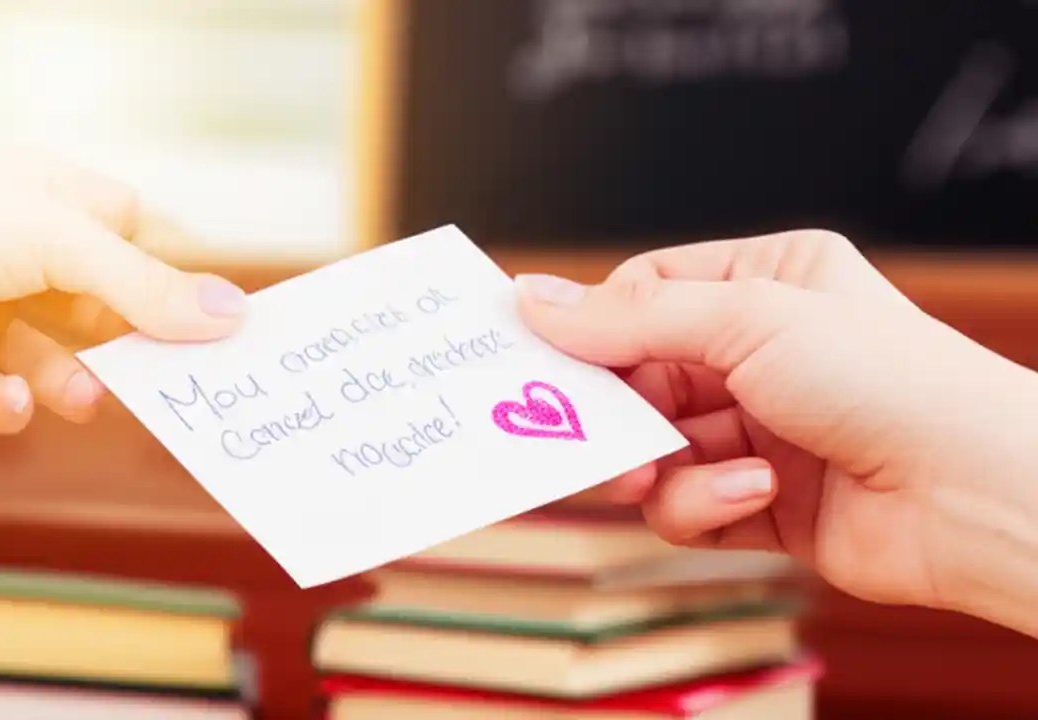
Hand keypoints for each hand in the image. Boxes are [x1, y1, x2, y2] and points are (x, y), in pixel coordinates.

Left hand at [0, 152, 246, 433]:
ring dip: (84, 385)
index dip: (182, 271)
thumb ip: (147, 286)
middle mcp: (24, 259)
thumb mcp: (62, 241)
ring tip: (92, 397)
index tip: (228, 313)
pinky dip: (12, 404)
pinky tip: (3, 393)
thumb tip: (230, 314)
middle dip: (146, 341)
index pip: (140, 235)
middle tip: (188, 375)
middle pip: (112, 307)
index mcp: (53, 203)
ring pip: (66, 363)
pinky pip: (5, 401)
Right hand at [515, 230, 1037, 635]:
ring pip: (655, 450)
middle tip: (586, 432)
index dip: (592, 326)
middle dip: (617, 411)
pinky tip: (754, 493)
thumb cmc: (888, 380)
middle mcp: (761, 353)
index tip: (540, 354)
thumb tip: (532, 299)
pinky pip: (689, 504)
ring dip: (662, 466)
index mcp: (766, 281)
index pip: (644, 294)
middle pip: (638, 378)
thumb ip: (630, 318)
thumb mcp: (746, 320)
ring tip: (676, 468)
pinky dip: (705, 503)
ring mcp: (761, 430)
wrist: (975, 493)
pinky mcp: (763, 502)